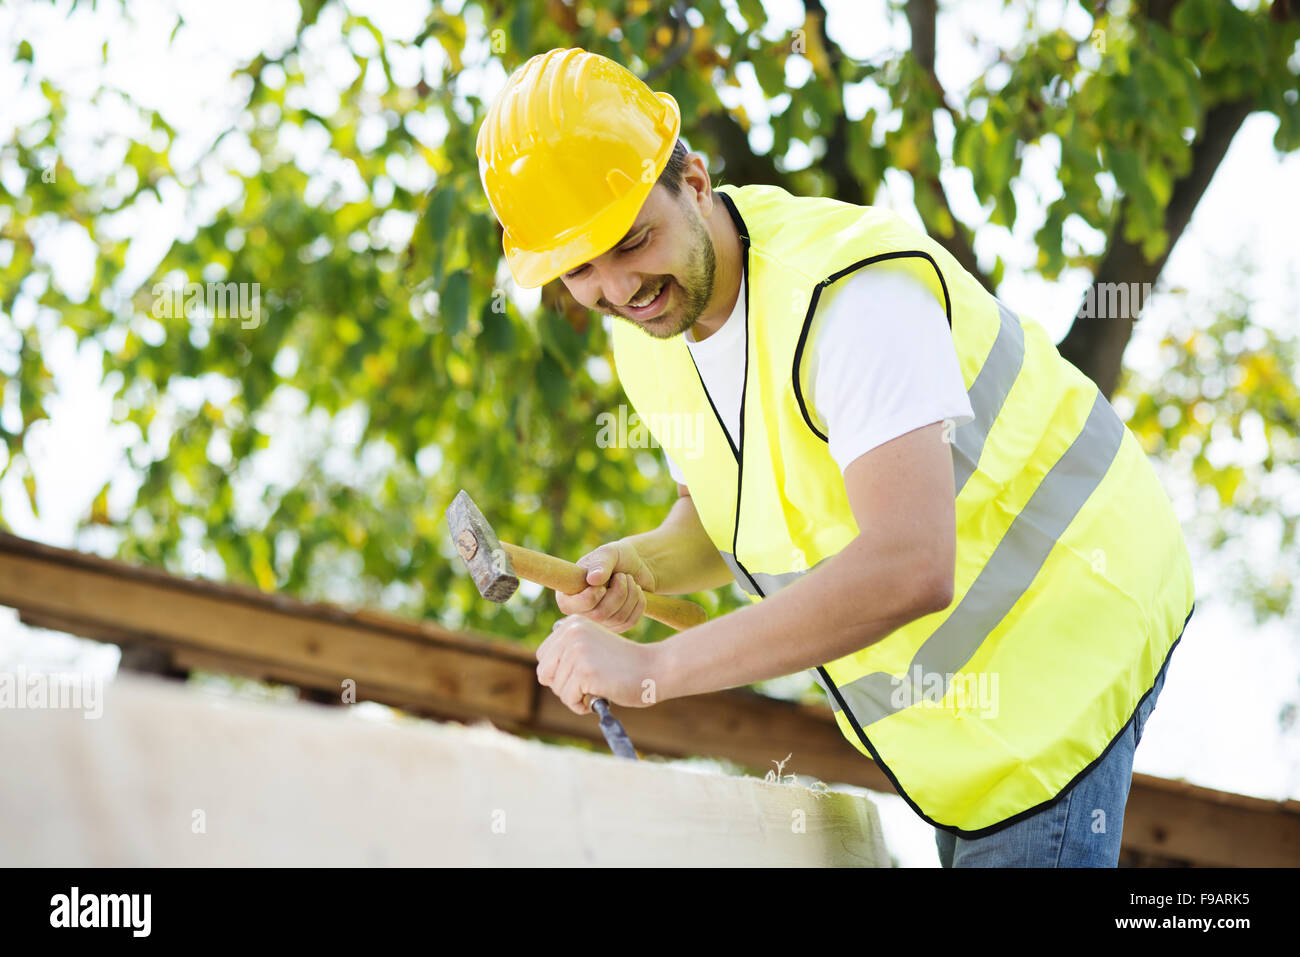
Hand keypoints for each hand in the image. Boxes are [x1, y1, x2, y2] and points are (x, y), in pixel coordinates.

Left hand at [535, 616, 662, 714]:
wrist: (655, 668)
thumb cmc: (624, 663)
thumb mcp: (592, 646)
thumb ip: (569, 651)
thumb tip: (544, 673)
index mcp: (571, 624)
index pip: (543, 656)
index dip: (559, 672)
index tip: (582, 674)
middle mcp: (571, 633)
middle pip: (545, 672)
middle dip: (562, 685)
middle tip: (587, 685)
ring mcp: (577, 651)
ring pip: (557, 688)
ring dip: (576, 696)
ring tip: (598, 687)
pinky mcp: (585, 671)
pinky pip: (568, 699)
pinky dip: (581, 705)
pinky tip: (600, 695)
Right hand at [555, 539, 656, 632]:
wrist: (635, 565)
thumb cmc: (616, 557)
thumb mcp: (608, 553)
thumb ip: (600, 564)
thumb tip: (593, 579)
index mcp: (568, 594)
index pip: (572, 606)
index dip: (591, 596)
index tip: (602, 583)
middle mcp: (581, 612)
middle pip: (599, 614)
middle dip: (618, 592)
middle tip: (622, 575)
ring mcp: (600, 622)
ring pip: (618, 618)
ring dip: (631, 594)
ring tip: (629, 579)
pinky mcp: (617, 626)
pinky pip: (631, 621)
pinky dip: (639, 603)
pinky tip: (636, 591)